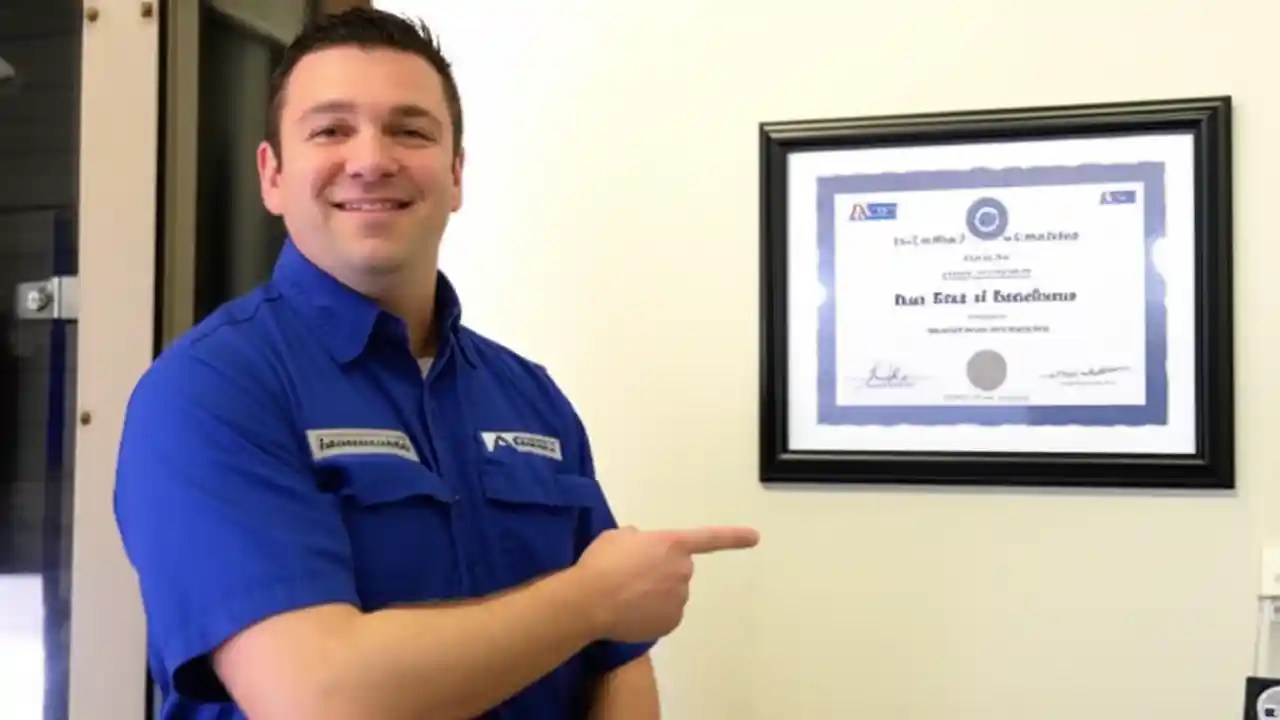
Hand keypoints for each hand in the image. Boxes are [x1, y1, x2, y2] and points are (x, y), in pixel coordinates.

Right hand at [574, 525, 759, 642]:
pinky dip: (651, 614)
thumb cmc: (601, 562)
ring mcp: (679, 599)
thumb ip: (639, 540)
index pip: (709, 538)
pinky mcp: (671, 623)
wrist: (590, 601)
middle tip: (630, 575)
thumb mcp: (619, 536)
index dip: (734, 537)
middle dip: (661, 571)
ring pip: (670, 593)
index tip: (755, 537)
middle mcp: (683, 570)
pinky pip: (664, 614)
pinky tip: (629, 612)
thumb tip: (641, 550)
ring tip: (625, 595)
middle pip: (677, 569)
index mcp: (672, 544)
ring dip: (655, 593)